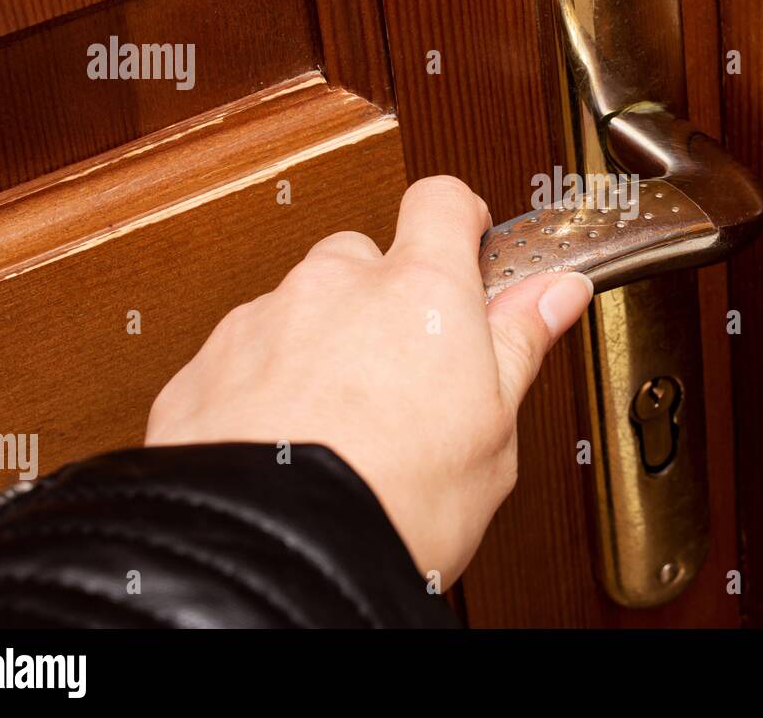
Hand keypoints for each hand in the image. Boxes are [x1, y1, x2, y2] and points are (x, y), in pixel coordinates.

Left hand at [145, 175, 593, 587]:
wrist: (276, 560)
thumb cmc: (391, 503)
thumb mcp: (494, 428)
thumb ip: (520, 343)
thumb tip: (557, 294)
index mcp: (420, 291)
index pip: (440, 201)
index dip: (458, 219)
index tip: (468, 245)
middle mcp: (335, 287)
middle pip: (363, 257)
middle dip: (383, 297)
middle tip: (408, 368)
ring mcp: (263, 322)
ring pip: (300, 308)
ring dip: (321, 344)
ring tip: (343, 423)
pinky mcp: (205, 366)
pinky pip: (246, 355)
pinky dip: (265, 384)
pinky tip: (287, 441)